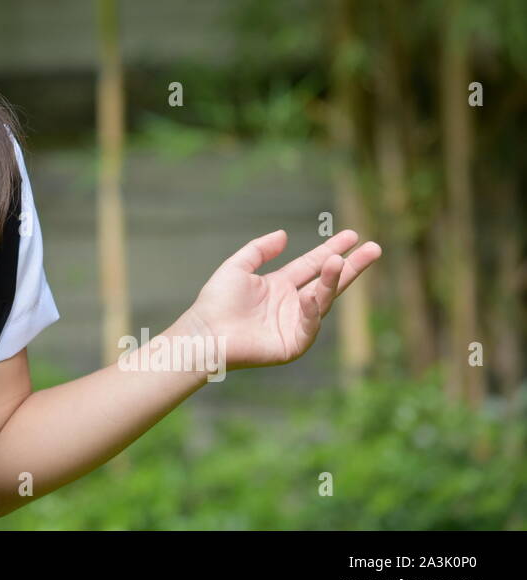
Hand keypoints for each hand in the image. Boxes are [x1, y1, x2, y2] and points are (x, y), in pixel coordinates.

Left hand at [179, 229, 380, 370]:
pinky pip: (309, 325)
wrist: (204, 332)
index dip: (331, 249)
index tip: (352, 235)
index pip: (312, 265)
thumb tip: (285, 235)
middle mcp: (292, 303)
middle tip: (374, 248)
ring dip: (332, 281)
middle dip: (351, 266)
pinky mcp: (293, 344)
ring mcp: (295, 324)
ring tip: (340, 261)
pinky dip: (312, 309)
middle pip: (328, 281)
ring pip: (322, 300)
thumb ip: (259, 250)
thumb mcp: (238, 267)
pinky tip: (312, 295)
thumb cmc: (216, 301)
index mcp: (280, 285)